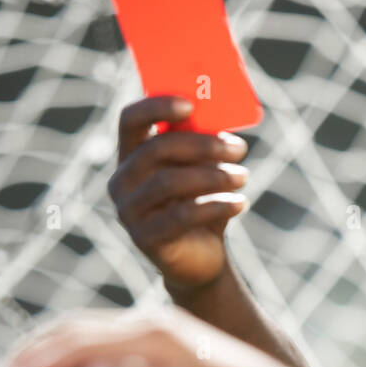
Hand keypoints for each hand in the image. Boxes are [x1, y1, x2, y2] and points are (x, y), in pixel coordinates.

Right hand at [108, 97, 249, 296]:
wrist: (199, 261)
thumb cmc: (200, 205)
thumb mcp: (202, 171)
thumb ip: (203, 143)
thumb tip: (224, 114)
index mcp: (130, 156)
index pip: (130, 120)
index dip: (156, 107)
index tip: (190, 105)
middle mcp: (121, 182)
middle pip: (156, 150)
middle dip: (202, 145)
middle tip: (238, 148)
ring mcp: (129, 213)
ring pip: (169, 182)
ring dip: (213, 175)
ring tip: (243, 177)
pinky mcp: (145, 240)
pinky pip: (182, 215)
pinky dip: (216, 205)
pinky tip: (240, 203)